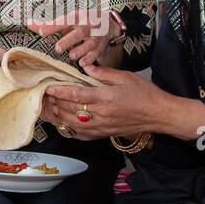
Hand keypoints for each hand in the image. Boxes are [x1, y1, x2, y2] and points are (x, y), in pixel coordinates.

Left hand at [28, 8, 121, 68]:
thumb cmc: (82, 21)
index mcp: (77, 17)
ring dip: (81, 50)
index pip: (63, 21)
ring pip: (89, 44)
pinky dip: (91, 59)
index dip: (52, 26)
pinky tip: (84, 65)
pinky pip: (97, 54)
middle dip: (69, 39)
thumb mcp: (68, 19)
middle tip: (58, 48)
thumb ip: (48, 24)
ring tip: (72, 56)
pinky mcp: (101, 47)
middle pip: (79, 32)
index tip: (41, 32)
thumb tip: (29, 23)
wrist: (108, 23)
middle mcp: (87, 26)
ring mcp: (95, 37)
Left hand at [40, 65, 177, 139]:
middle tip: (45, 97)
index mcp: (106, 98)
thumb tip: (86, 68)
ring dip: (60, 117)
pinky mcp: (105, 134)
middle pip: (71, 111)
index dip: (61, 92)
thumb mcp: (125, 77)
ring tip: (51, 109)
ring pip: (74, 125)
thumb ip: (103, 73)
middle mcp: (102, 114)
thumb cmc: (145, 94)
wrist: (158, 114)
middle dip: (56, 104)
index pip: (77, 96)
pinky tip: (65, 125)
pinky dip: (71, 131)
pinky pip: (83, 135)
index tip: (49, 87)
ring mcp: (102, 126)